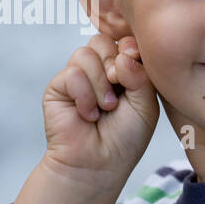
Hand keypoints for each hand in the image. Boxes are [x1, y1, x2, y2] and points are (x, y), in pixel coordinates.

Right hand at [42, 33, 159, 191]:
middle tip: (119, 90)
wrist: (99, 163)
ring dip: (100, 84)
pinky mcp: (58, 86)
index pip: (125, 41)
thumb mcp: (146, 104)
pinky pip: (72, 73)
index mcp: (123, 69)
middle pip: (103, 40)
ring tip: (106, 108)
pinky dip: (85, 96)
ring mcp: (78, 76)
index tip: (136, 67)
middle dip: (115, 65)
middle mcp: (99, 69)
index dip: (131, 49)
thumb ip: (140, 75)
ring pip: (86, 53)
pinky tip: (89, 115)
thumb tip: (123, 54)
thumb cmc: (126, 137)